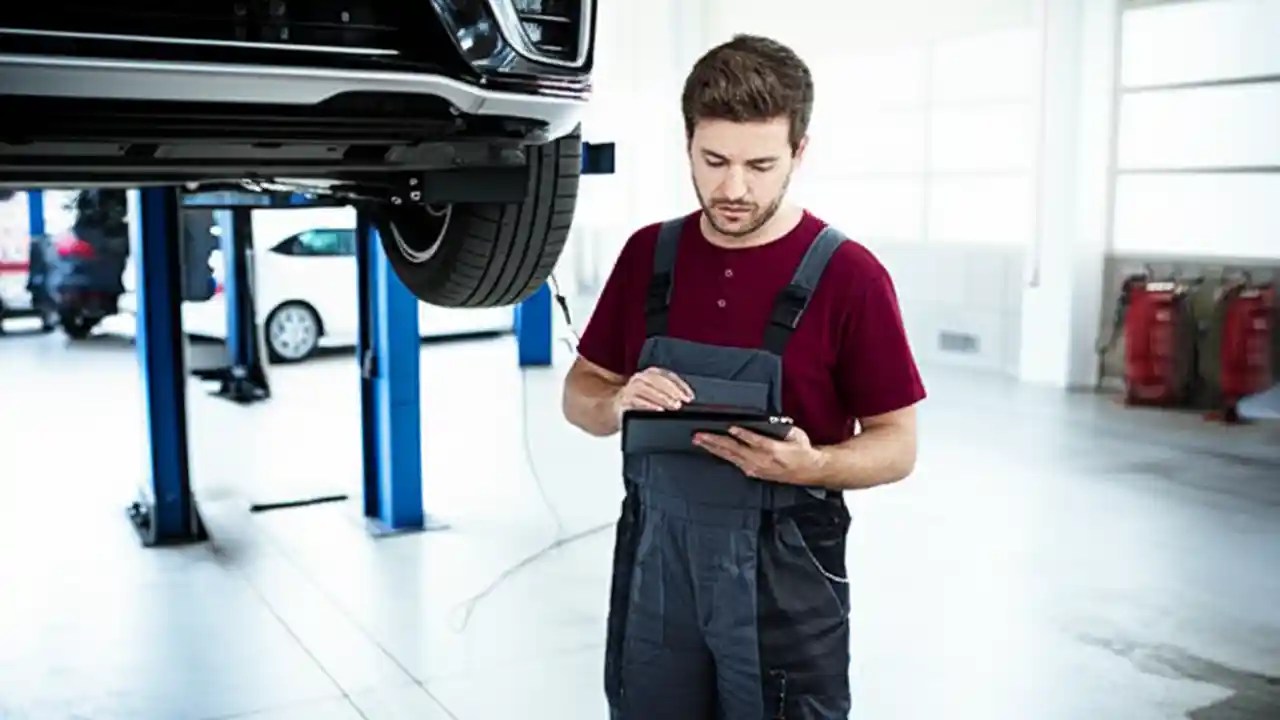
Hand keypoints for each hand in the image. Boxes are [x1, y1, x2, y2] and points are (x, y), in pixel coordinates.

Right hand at [614, 366, 694, 414]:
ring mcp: (630, 389)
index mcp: (649, 374)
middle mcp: (639, 378)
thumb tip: (686, 401)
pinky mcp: (624, 400)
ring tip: (674, 406)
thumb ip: (668, 394)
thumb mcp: (654, 394)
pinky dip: (649, 405)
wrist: (614, 409)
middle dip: (672, 391)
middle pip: (657, 380)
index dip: (680, 385)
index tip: (690, 397)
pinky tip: (658, 410)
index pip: (667, 375)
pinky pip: (637, 401)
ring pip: (647, 389)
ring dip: (662, 398)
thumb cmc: (638, 402)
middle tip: (683, 402)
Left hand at [693, 425, 822, 485]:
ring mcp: (756, 468)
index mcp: (774, 450)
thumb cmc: (801, 450)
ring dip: (713, 448)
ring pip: (730, 457)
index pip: (755, 441)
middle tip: (700, 435)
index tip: (730, 427)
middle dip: (716, 441)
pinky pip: (734, 463)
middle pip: (735, 449)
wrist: (807, 470)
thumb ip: (781, 428)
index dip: (743, 434)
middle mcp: (762, 461)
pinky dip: (721, 455)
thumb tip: (766, 422)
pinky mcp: (753, 472)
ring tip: (699, 441)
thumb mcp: (795, 434)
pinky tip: (711, 450)